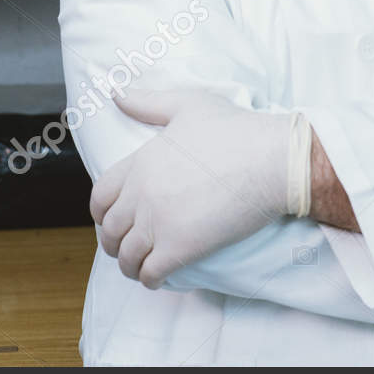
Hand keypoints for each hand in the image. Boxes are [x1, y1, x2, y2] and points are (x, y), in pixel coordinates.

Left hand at [90, 88, 293, 287]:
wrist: (273, 160)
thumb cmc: (236, 130)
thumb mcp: (188, 105)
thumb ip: (147, 103)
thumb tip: (116, 93)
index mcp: (140, 162)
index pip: (101, 196)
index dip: (101, 212)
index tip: (110, 219)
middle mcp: (142, 194)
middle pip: (110, 230)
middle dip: (114, 242)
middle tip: (127, 246)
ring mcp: (158, 223)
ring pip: (127, 256)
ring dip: (130, 265)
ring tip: (140, 267)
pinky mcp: (180, 248)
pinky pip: (151, 273)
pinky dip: (149, 279)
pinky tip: (157, 278)